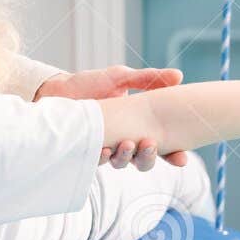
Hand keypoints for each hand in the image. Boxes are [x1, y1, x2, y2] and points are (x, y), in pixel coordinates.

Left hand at [36, 65, 189, 168]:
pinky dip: (101, 157)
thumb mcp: (121, 77)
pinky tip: (103, 149)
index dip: (174, 155)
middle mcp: (125, 141)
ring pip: (121, 163)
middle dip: (149, 157)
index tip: (181, 158)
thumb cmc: (91, 83)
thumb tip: (179, 75)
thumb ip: (149, 78)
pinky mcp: (86, 149)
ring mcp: (106, 147)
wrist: (58, 88)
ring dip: (126, 157)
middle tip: (150, 144)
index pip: (163, 146)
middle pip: (144, 161)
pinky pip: (96, 160)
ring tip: (127, 144)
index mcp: (139, 127)